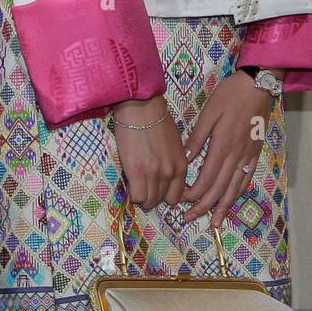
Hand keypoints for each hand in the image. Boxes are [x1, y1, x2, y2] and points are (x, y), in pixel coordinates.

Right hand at [112, 93, 187, 211]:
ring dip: (142, 197)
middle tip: (144, 188)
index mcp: (181, 164)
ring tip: (137, 186)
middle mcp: (170, 172)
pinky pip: (137, 197)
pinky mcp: (137, 172)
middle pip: (161, 200)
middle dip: (153, 197)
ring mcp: (154, 174)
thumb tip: (169, 174)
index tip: (158, 191)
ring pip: (149, 201)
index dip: (165, 196)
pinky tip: (131, 184)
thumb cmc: (157, 121)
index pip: (176, 195)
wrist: (142, 109)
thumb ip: (174, 160)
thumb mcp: (175, 143)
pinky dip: (133, 195)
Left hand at [181, 71, 275, 229]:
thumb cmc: (230, 95)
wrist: (258, 85)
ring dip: (223, 207)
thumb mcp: (209, 112)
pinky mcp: (255, 153)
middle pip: (219, 189)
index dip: (193, 194)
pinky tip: (232, 200)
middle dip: (204, 207)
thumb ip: (197, 137)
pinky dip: (238, 193)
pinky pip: (247, 178)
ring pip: (235, 188)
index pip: (206, 179)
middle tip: (189, 220)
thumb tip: (186, 160)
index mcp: (222, 146)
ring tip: (215, 223)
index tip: (181, 202)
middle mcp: (236, 156)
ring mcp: (248, 156)